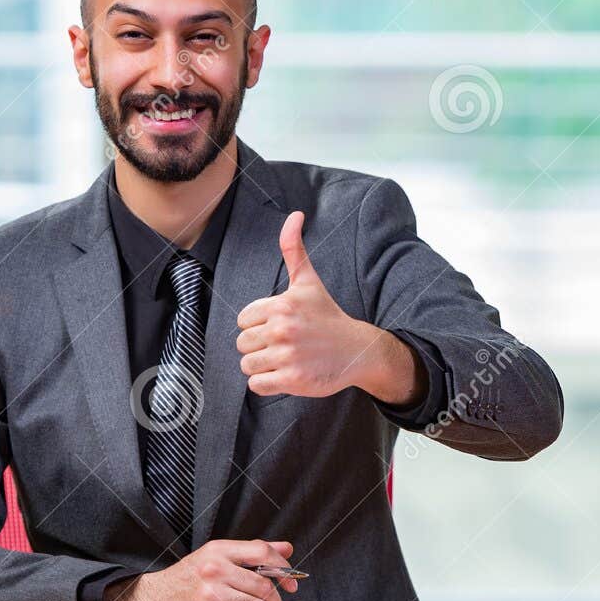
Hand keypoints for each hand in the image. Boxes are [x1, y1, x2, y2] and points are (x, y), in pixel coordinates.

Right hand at [108, 539, 300, 600]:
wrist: (151, 600)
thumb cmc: (186, 579)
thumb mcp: (214, 556)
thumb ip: (251, 553)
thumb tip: (287, 549)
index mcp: (218, 550)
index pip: (262, 552)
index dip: (283, 569)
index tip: (291, 584)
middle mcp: (214, 569)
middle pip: (264, 586)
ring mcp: (209, 594)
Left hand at [236, 211, 425, 404]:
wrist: (357, 350)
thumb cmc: (327, 316)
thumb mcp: (308, 282)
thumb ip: (294, 248)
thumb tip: (295, 214)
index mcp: (282, 305)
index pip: (243, 320)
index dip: (259, 325)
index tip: (280, 326)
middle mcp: (282, 329)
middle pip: (242, 344)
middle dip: (259, 347)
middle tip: (284, 345)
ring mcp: (287, 355)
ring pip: (247, 365)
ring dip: (262, 366)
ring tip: (285, 359)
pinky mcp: (292, 379)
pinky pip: (256, 385)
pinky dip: (267, 383)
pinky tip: (286, 373)